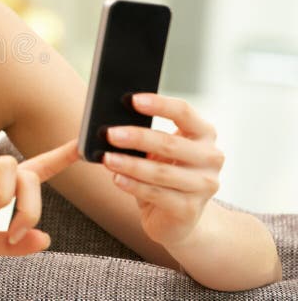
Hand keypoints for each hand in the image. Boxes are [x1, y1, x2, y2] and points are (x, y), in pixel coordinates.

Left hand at [102, 93, 224, 246]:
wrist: (178, 217)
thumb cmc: (163, 173)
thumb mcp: (157, 151)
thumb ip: (143, 136)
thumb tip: (111, 127)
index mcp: (204, 134)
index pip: (184, 112)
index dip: (159, 104)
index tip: (132, 99)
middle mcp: (210, 157)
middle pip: (170, 143)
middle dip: (137, 137)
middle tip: (110, 134)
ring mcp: (204, 185)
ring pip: (161, 172)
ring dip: (130, 164)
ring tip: (107, 158)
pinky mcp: (190, 209)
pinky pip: (157, 194)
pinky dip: (134, 186)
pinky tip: (117, 179)